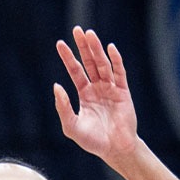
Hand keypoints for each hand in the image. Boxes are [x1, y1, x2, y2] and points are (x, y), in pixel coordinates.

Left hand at [54, 26, 139, 162]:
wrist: (115, 149)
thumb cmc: (93, 141)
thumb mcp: (71, 126)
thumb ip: (62, 107)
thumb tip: (56, 86)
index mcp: (85, 94)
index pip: (75, 71)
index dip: (68, 57)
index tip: (60, 43)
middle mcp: (98, 88)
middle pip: (89, 62)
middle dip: (83, 46)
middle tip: (77, 30)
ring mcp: (111, 88)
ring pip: (103, 64)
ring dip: (97, 49)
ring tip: (90, 34)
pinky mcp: (123, 92)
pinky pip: (119, 73)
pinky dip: (116, 60)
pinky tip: (110, 48)